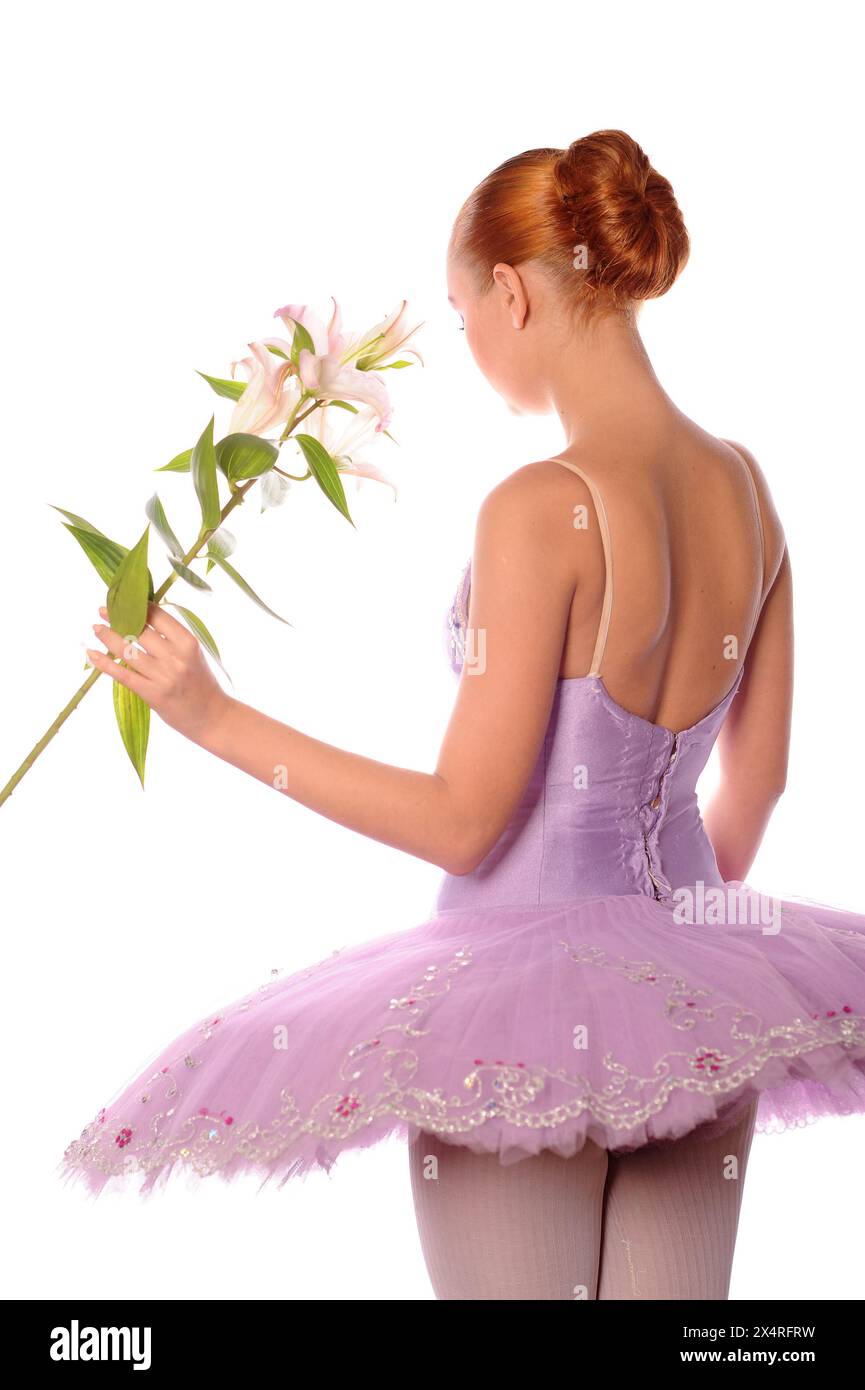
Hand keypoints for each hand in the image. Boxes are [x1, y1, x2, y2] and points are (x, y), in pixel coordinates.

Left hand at [86, 601, 231, 744]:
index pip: (157, 617)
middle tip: (102, 611)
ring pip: (127, 650)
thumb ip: (172, 638)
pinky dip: (104, 663)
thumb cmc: (201, 683)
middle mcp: (175, 658)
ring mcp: (163, 676)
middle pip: (139, 630)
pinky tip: (92, 653)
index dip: (137, 606)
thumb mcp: (194, 654)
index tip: (123, 600)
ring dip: (107, 637)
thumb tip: (144, 617)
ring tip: (96, 628)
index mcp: (188, 643)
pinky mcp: (152, 694)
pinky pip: (123, 675)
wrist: (212, 716)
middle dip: (117, 618)